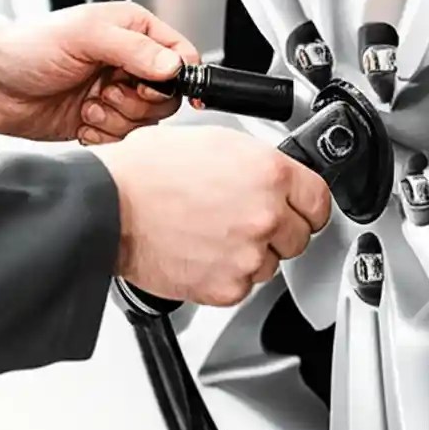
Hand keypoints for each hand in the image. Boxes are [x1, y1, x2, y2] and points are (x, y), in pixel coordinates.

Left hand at [0, 4, 198, 141]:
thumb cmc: (27, 47)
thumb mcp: (85, 35)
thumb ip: (134, 49)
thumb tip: (173, 65)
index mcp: (133, 32)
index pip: (180, 55)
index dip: (175, 76)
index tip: (149, 86)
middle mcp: (128, 63)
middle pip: (167, 96)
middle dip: (138, 102)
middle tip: (107, 92)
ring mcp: (114, 94)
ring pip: (147, 122)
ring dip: (117, 120)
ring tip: (88, 105)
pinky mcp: (100, 121)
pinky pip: (123, 140)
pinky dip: (104, 136)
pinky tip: (81, 122)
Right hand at [93, 126, 332, 306]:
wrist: (109, 206)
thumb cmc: (147, 171)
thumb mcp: (214, 142)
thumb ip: (255, 163)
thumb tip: (272, 176)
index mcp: (269, 173)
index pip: (319, 200)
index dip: (305, 205)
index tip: (298, 209)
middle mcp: (265, 215)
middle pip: (300, 236)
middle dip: (277, 230)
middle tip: (242, 220)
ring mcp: (248, 255)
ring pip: (271, 264)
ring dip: (250, 254)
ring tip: (212, 234)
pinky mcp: (226, 287)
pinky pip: (242, 286)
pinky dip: (225, 276)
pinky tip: (201, 253)